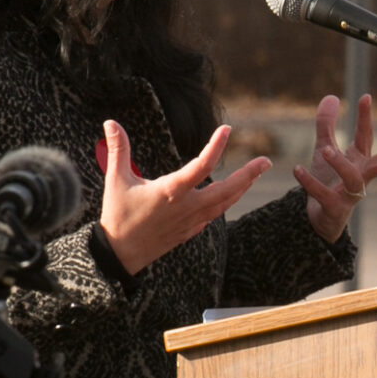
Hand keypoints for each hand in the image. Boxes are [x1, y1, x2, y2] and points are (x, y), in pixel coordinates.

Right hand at [98, 120, 271, 275]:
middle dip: (249, 174)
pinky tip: (230, 196)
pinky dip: (224, 204)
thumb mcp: (116, 180)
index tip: (227, 130)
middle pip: (227, 190)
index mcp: (171, 191)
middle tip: (266, 161)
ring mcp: (191, 221)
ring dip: (241, 188)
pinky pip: (213, 216)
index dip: (216, 146)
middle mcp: (187, 207)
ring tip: (254, 174)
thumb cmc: (118, 215)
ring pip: (224, 204)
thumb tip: (110, 122)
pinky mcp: (189, 231)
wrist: (119, 255)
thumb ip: (118, 149)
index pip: (202, 165)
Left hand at [293, 94, 376, 242]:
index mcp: (360, 161)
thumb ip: (327, 125)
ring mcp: (349, 194)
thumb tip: (332, 97)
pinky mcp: (334, 208)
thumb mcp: (325, 149)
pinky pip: (324, 194)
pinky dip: (310, 182)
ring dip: (341, 163)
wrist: (320, 217)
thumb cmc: (329, 181)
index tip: (365, 97)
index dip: (366, 117)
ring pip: (353, 179)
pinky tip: (297, 169)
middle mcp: (360, 177)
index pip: (365, 136)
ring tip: (325, 149)